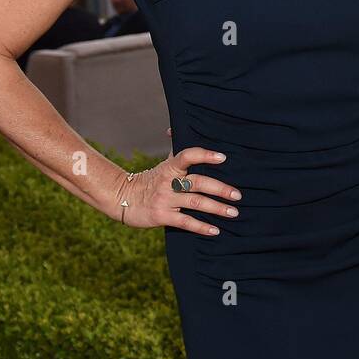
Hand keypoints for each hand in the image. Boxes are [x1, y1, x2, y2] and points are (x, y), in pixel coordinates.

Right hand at [113, 146, 240, 234]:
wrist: (121, 198)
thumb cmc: (149, 180)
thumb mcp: (162, 164)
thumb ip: (175, 151)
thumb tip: (173, 128)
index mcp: (170, 167)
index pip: (187, 156)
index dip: (204, 155)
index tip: (222, 157)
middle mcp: (169, 182)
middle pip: (198, 182)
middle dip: (220, 189)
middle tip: (238, 195)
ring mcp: (165, 199)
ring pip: (195, 203)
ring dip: (216, 208)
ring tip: (233, 212)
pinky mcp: (162, 216)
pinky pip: (185, 222)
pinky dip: (201, 227)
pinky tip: (215, 230)